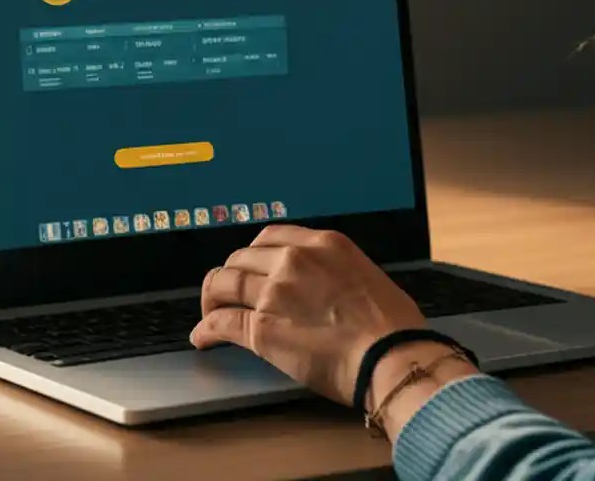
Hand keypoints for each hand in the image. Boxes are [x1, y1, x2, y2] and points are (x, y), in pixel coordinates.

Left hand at [190, 225, 470, 406]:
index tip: (251, 268)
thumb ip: (334, 271)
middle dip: (231, 276)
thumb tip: (323, 287)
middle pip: (240, 258)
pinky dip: (205, 330)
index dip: (253, 255)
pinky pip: (220, 323)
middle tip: (230, 294)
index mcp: (321, 243)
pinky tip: (202, 338)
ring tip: (209, 312)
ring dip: (211, 298)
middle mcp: (293, 260)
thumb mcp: (365, 275)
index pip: (269, 237)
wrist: (392, 356)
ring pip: (222, 284)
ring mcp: (273, 293)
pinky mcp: (260, 328)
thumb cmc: (392, 326)